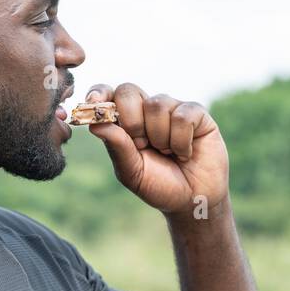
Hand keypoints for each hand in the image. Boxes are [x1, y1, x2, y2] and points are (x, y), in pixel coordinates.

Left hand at [80, 82, 229, 215]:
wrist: (192, 200)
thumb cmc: (159, 185)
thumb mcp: (132, 172)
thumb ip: (116, 147)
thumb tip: (95, 124)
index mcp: (125, 122)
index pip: (108, 95)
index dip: (99, 93)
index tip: (93, 103)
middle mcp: (147, 110)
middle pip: (128, 91)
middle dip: (131, 121)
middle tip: (142, 145)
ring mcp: (172, 108)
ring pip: (156, 105)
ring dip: (160, 137)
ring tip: (168, 153)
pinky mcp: (196, 113)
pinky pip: (182, 116)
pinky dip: (181, 141)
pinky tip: (185, 153)